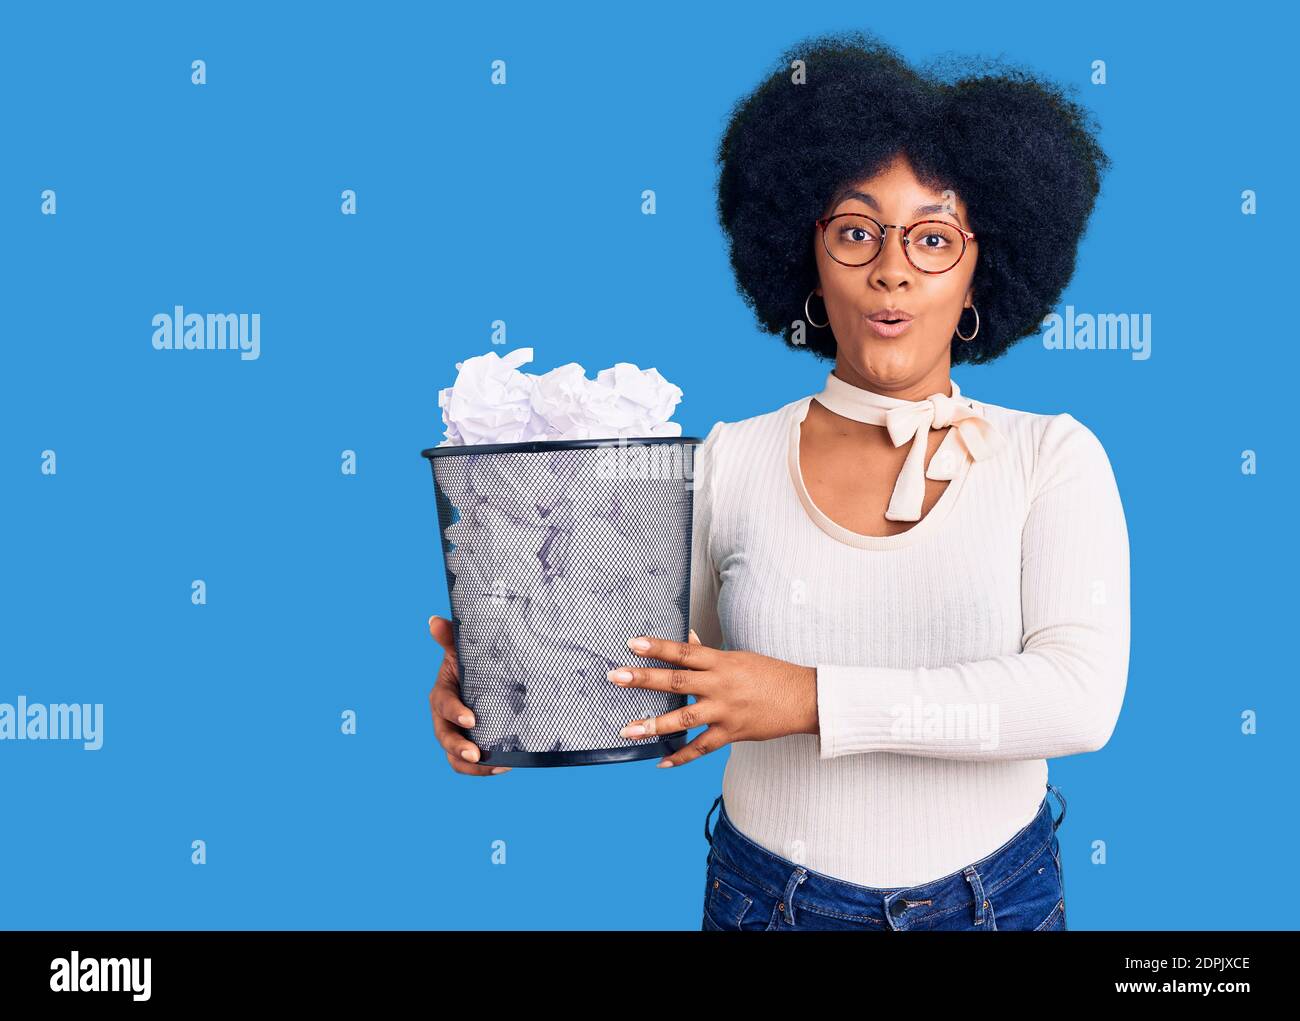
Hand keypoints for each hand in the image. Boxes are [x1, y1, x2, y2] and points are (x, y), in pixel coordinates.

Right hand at [428, 614, 510, 775]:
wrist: (486, 678)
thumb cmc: (470, 663)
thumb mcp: (461, 650)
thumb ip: (450, 638)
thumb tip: (434, 620)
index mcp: (442, 694)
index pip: (444, 705)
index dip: (455, 712)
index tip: (470, 719)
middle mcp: (445, 718)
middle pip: (445, 736)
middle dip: (459, 747)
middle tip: (476, 755)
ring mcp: (456, 734)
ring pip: (454, 756)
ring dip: (472, 766)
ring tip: (495, 766)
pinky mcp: (470, 745)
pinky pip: (470, 764)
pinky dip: (484, 769)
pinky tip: (505, 766)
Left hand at [606, 630, 818, 767]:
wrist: (803, 698)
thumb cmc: (771, 675)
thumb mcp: (739, 658)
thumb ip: (709, 655)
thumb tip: (687, 640)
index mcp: (721, 662)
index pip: (684, 651)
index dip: (658, 647)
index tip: (633, 643)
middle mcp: (720, 685)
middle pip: (676, 680)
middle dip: (643, 679)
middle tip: (616, 676)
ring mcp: (725, 711)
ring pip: (684, 718)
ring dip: (653, 725)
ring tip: (627, 729)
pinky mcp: (732, 733)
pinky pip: (702, 747)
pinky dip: (681, 757)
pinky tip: (661, 762)